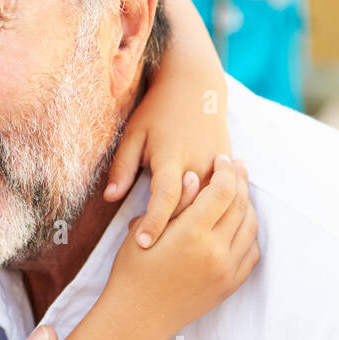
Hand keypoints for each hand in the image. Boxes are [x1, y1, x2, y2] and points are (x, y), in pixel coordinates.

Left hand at [103, 0, 230, 249]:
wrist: (196, 86)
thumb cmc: (157, 110)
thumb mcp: (134, 133)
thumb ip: (123, 166)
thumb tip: (111, 198)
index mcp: (172, 156)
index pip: (165, 197)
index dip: (154, 222)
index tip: (143, 246)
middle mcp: (199, 163)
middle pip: (191, 209)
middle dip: (175, 233)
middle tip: (154, 253)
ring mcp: (218, 165)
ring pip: (211, 207)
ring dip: (194, 226)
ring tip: (174, 247)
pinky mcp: (227, 167)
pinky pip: (222, 198)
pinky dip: (209, 214)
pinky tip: (196, 231)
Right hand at [111, 154, 258, 335]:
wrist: (138, 318)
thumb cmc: (133, 272)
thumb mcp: (146, 231)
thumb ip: (175, 203)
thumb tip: (196, 176)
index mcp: (192, 234)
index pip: (223, 191)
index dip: (226, 171)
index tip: (223, 159)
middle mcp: (216, 251)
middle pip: (241, 205)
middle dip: (241, 181)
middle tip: (237, 167)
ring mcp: (227, 270)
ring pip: (250, 227)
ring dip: (248, 205)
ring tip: (239, 192)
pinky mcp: (230, 285)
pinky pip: (251, 252)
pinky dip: (249, 233)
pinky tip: (240, 223)